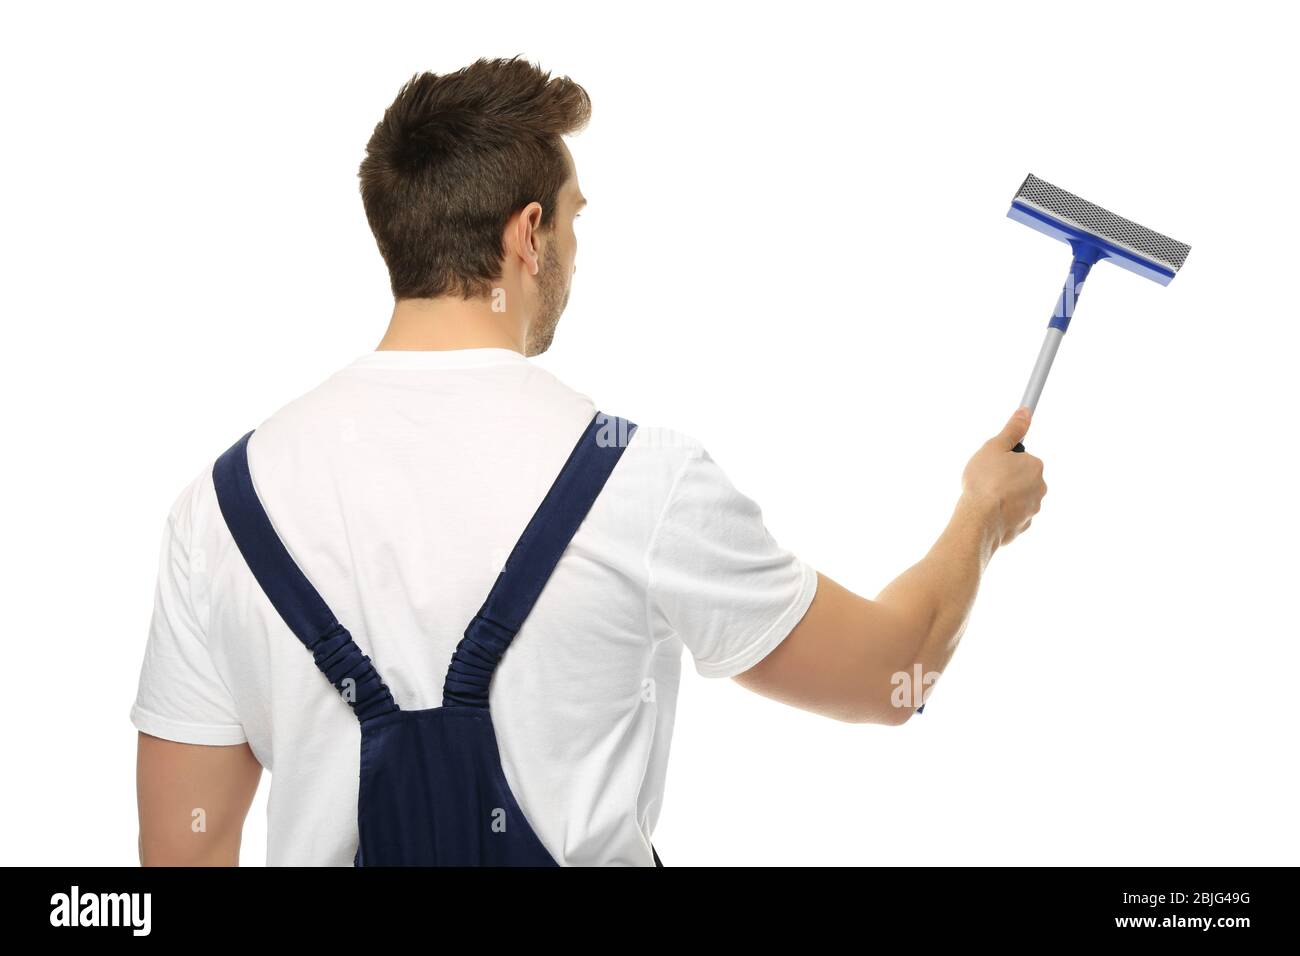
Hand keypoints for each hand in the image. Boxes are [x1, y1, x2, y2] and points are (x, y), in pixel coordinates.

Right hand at [959, 407, 1046, 546]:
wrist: (980, 521)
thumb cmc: (985, 482)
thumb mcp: (994, 448)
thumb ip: (1012, 430)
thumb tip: (1025, 411)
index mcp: (1035, 466)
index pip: (1021, 458)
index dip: (1004, 460)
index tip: (992, 465)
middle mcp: (1040, 487)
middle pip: (1020, 478)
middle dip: (1005, 479)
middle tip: (985, 481)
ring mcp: (1032, 509)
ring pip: (1017, 498)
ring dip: (1004, 497)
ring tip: (984, 499)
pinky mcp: (1023, 526)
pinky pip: (1013, 516)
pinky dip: (1002, 514)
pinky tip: (988, 513)